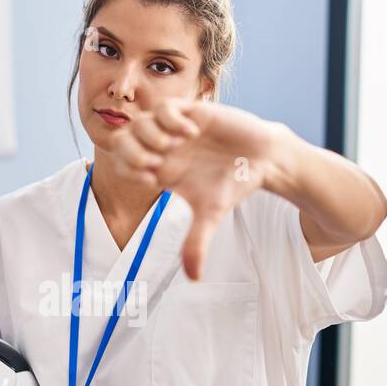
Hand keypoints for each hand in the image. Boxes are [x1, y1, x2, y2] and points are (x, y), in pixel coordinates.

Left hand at [105, 98, 279, 280]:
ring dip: (152, 134)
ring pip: (141, 121)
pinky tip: (191, 131)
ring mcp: (175, 128)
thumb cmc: (233, 185)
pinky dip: (172, 119)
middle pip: (123, 139)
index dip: (128, 169)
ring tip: (178, 145)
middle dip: (133, 150)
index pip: (123, 163)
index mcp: (160, 169)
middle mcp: (163, 147)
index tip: (152, 180)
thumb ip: (196, 243)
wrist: (263, 160)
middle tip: (157, 161)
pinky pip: (166, 107)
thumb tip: (193, 279)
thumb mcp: (211, 216)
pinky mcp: (192, 112)